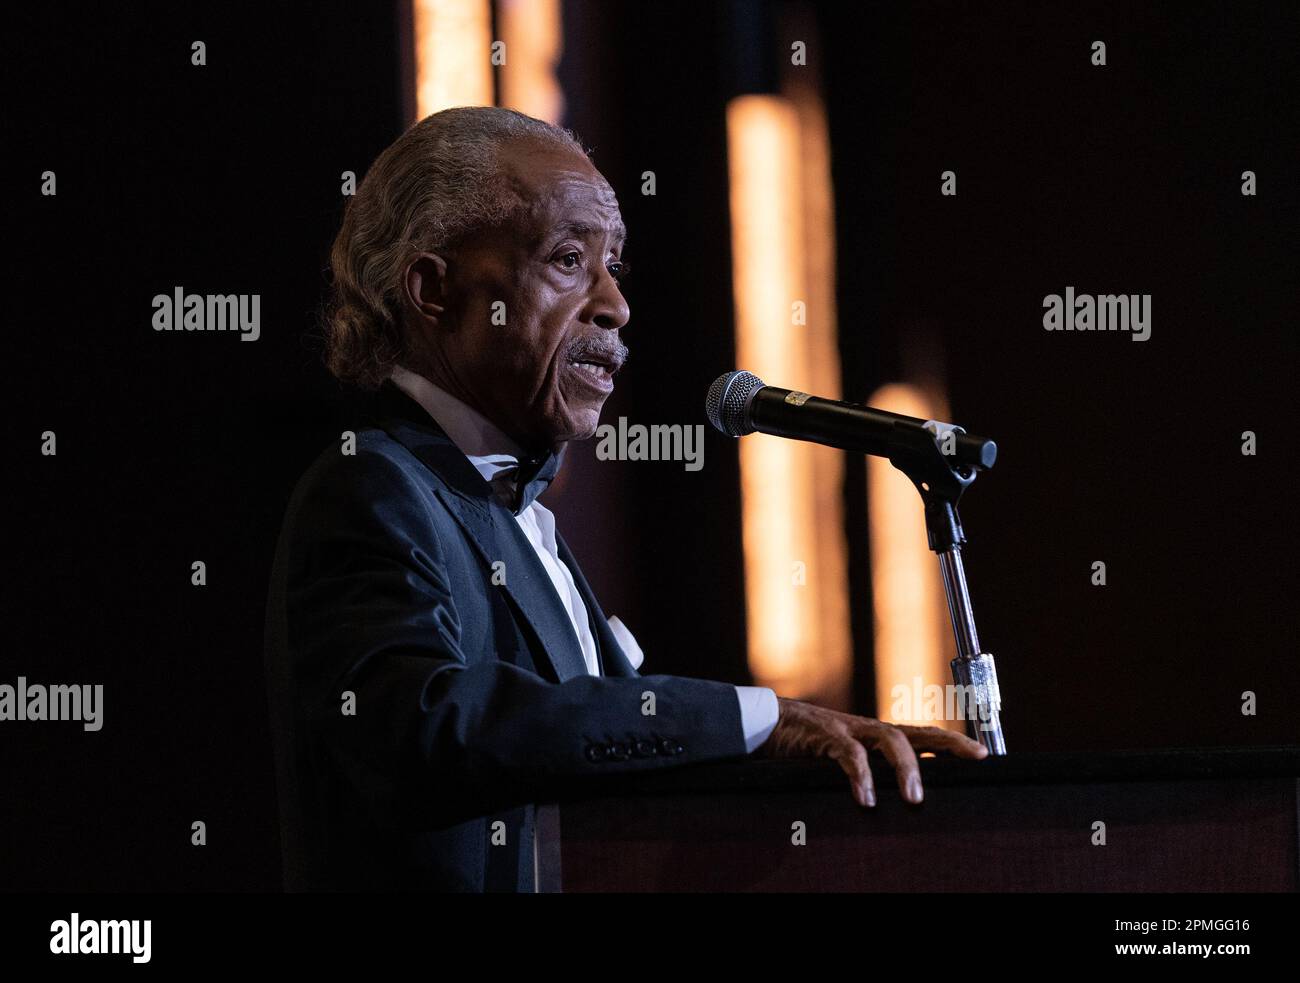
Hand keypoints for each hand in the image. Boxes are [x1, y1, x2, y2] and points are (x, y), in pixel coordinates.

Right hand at [754, 697, 987, 805]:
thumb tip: (895, 802)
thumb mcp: (843, 759)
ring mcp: (847, 729)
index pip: (923, 734)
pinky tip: (864, 800)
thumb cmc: (805, 747)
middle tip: (971, 765)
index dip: (953, 742)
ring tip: (913, 800)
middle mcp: (867, 728)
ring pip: (888, 740)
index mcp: (875, 735)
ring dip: (906, 769)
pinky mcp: (823, 736)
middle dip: (946, 746)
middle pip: (914, 732)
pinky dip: (859, 777)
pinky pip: (848, 755)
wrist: (764, 724)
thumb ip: (869, 774)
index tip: (984, 755)